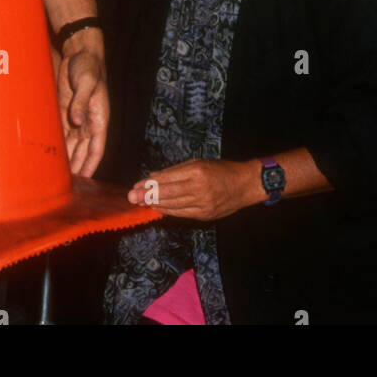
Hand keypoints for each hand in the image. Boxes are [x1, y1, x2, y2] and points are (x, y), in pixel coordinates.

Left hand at [57, 36, 107, 176]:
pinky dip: (57, 148)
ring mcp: (76, 120)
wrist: (78, 52)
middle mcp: (88, 123)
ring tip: (54, 179)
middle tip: (64, 188)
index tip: (83, 182)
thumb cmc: (88, 66)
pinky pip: (61, 136)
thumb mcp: (87, 81)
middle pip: (82, 153)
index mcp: (99, 118)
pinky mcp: (64, 114)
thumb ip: (81, 101)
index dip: (90, 166)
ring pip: (71, 148)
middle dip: (76, 169)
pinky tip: (48, 159)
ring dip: (65, 162)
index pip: (96, 149)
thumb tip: (77, 121)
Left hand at [128, 158, 254, 221]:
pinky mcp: (205, 215)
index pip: (168, 178)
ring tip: (141, 203)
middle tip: (131, 197)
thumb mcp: (199, 162)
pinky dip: (168, 211)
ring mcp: (202, 204)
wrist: (245, 185)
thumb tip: (154, 176)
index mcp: (197, 171)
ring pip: (173, 205)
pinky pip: (182, 214)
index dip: (151, 183)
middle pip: (168, 193)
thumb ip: (176, 170)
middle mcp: (199, 188)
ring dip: (155, 204)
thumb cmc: (221, 169)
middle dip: (147, 195)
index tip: (137, 184)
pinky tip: (157, 208)